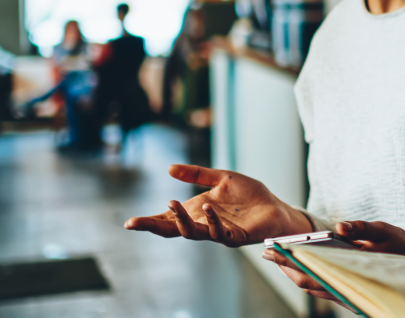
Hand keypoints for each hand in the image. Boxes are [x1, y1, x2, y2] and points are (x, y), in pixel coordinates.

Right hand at [124, 164, 310, 246]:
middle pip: (173, 230)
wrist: (275, 208)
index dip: (149, 221)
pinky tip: (207, 208)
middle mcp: (203, 224)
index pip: (168, 218)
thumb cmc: (249, 196)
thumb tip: (169, 168)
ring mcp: (217, 232)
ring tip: (173, 203)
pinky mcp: (235, 236)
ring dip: (181, 220)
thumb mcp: (221, 178)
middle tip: (135, 223)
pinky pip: (218, 233)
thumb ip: (197, 174)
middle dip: (153, 226)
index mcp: (197, 211)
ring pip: (192, 233)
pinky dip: (211, 221)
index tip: (129, 223)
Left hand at [262, 220, 404, 302]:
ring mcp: (347, 293)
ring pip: (313, 286)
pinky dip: (308, 275)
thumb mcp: (383, 230)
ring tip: (277, 257)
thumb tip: (339, 226)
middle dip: (285, 267)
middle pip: (307, 280)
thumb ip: (361, 228)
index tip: (272, 250)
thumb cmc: (400, 245)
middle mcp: (348, 288)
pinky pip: (323, 287)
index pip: (312, 269)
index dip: (289, 261)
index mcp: (352, 272)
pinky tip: (300, 264)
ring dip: (294, 272)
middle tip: (266, 252)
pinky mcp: (349, 292)